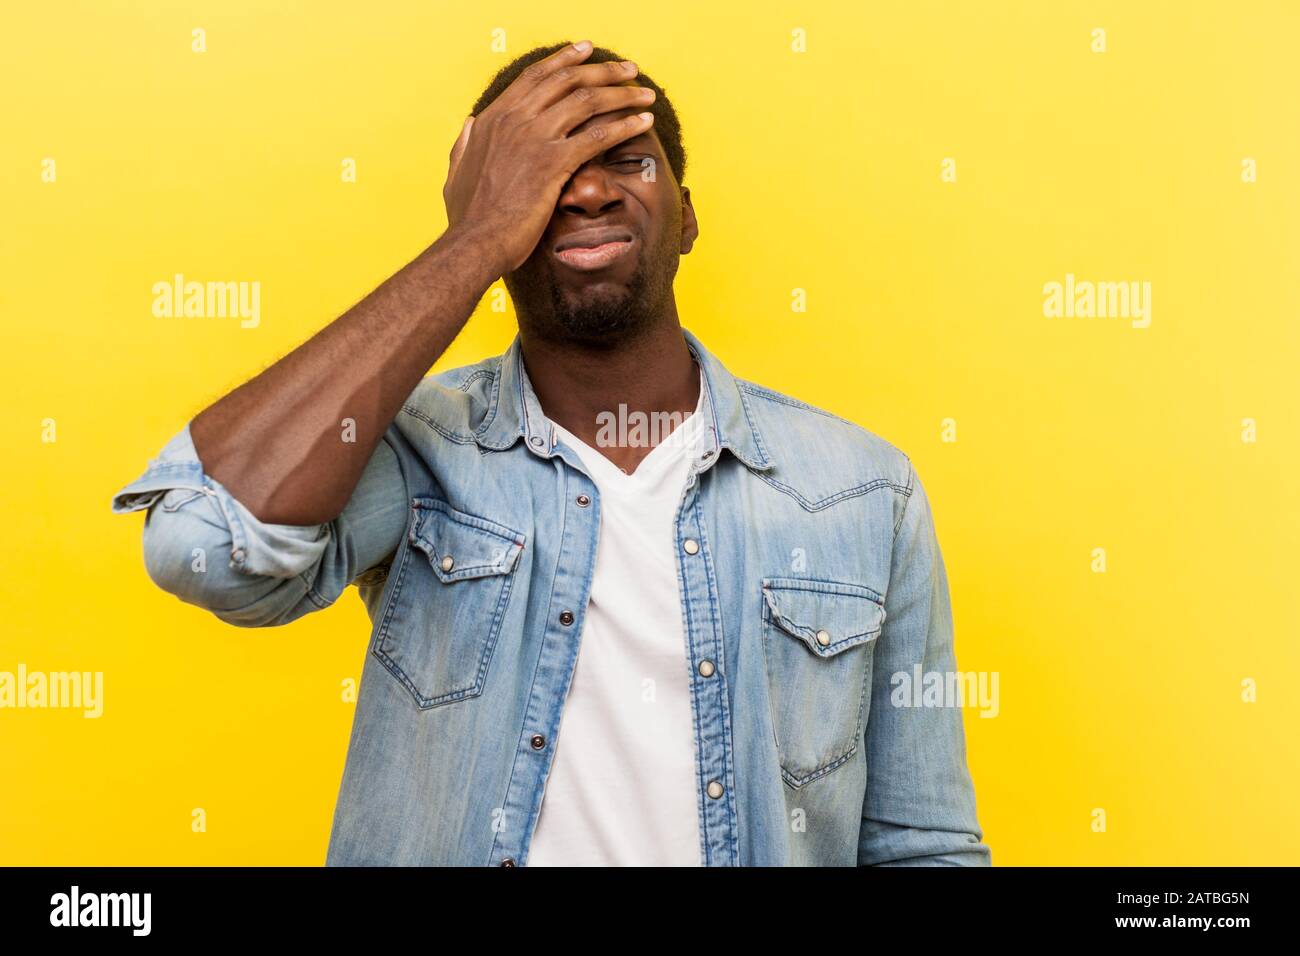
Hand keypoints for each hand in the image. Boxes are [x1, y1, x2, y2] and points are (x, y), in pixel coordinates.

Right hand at [442, 41, 655, 275]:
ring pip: (587, 101)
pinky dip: (625, 126)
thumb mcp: (456, 171)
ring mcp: (534, 139)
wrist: (475, 242)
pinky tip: (644, 123)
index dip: (563, 60)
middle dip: (603, 70)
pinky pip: (598, 136)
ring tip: (645, 94)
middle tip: (628, 70)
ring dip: (622, 94)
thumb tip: (471, 124)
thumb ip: (465, 143)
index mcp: (494, 118)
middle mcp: (515, 120)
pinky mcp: (553, 163)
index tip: (586, 50)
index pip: (535, 76)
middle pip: (567, 81)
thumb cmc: (468, 217)